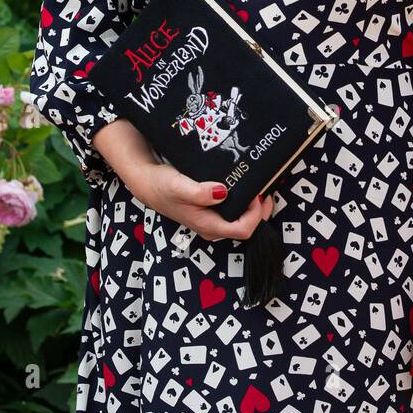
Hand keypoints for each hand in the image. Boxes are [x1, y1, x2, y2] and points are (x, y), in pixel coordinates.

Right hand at [91, 117, 272, 240]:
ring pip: (243, 220)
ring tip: (259, 185)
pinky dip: (246, 200)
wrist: (148, 182)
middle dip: (261, 210)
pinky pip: (235, 211)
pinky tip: (246, 185)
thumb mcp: (179, 186)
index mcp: (208, 225)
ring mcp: (213, 220)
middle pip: (248, 227)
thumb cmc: (162, 186)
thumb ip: (200, 192)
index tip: (257, 194)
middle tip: (265, 188)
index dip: (256, 214)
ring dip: (255, 205)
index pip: (243, 230)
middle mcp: (213, 227)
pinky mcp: (212, 211)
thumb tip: (222, 192)